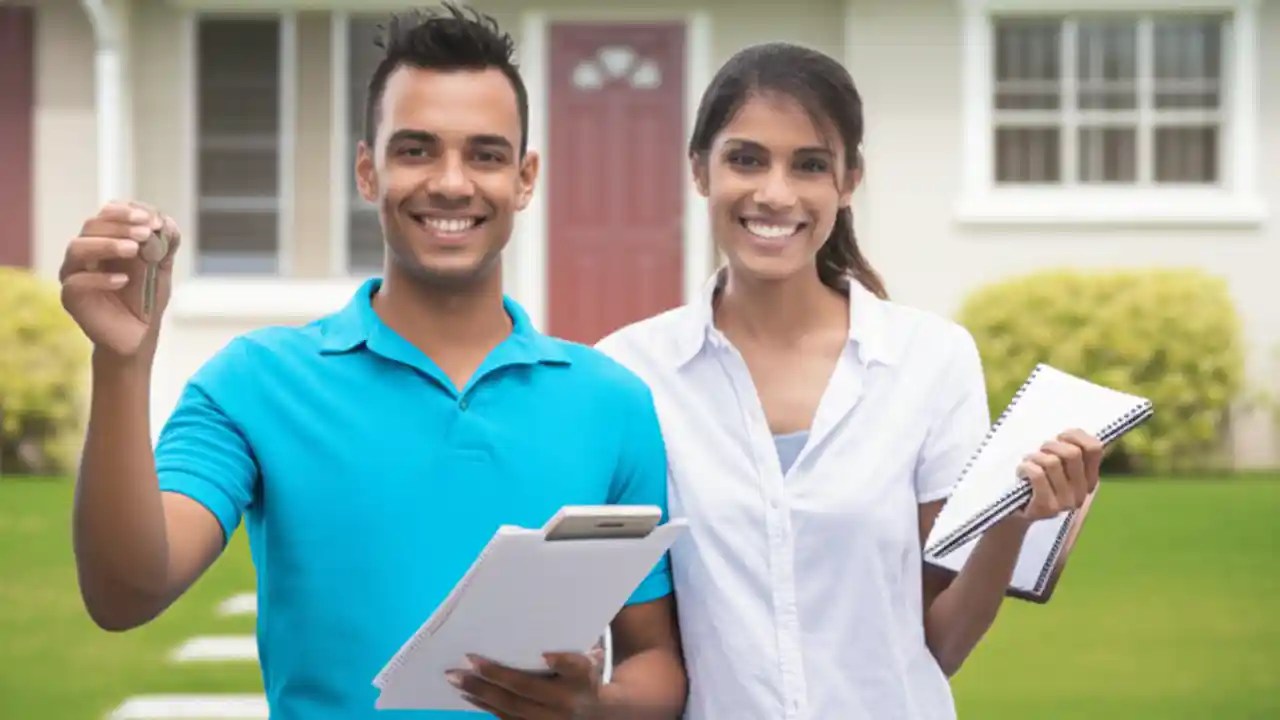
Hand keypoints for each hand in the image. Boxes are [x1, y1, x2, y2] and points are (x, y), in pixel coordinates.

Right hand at [59, 200, 180, 359]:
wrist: (139, 333)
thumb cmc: (146, 296)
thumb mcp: (161, 266)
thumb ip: (165, 244)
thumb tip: (167, 222)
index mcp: (104, 239)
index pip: (107, 214)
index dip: (127, 213)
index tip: (150, 220)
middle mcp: (85, 252)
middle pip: (91, 226)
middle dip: (120, 226)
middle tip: (145, 234)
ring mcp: (74, 273)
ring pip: (77, 248)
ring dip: (107, 244)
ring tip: (133, 250)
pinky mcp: (71, 297)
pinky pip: (76, 282)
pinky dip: (100, 278)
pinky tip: (122, 280)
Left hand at [447, 649, 605, 719]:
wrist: (595, 714)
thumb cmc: (583, 675)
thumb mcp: (587, 657)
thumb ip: (566, 644)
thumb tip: (537, 613)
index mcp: (583, 676)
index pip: (575, 667)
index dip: (562, 660)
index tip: (546, 654)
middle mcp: (566, 701)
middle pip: (528, 689)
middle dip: (495, 676)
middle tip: (468, 661)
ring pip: (512, 707)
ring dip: (481, 692)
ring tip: (455, 678)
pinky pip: (507, 719)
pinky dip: (485, 706)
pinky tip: (468, 694)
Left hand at [1013, 428, 1103, 522]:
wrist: (1020, 511)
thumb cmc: (1039, 480)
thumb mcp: (1058, 465)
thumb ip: (1068, 450)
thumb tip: (1070, 432)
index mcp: (1090, 478)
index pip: (1094, 448)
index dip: (1075, 436)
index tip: (1060, 437)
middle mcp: (1082, 491)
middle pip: (1071, 453)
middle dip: (1051, 445)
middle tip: (1040, 451)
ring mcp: (1066, 502)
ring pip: (1052, 462)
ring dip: (1035, 457)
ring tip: (1029, 462)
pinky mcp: (1047, 508)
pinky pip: (1038, 474)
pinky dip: (1026, 467)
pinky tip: (1022, 471)